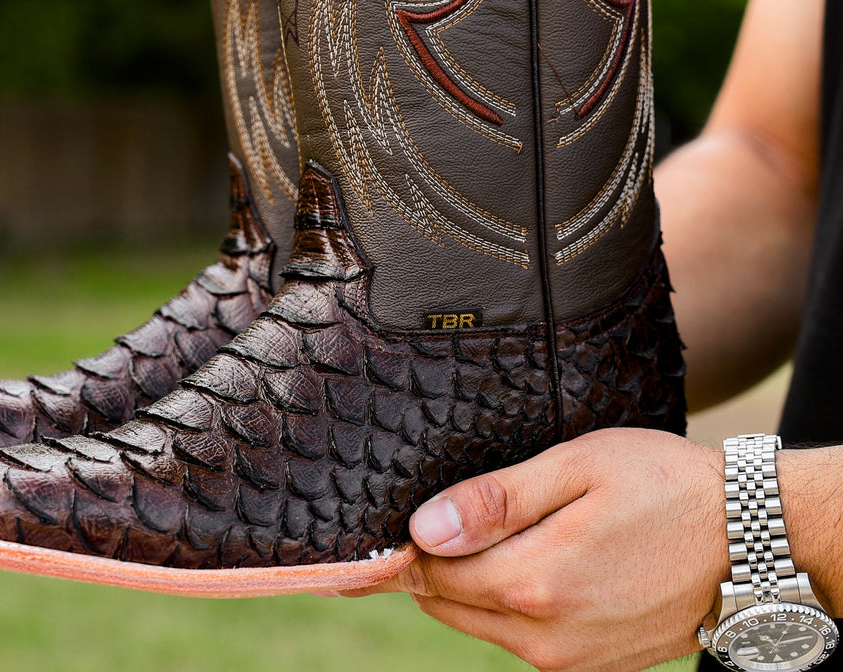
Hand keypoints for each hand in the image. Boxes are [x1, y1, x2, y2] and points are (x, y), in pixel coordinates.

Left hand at [344, 429, 726, 671]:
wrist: (749, 541)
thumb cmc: (662, 486)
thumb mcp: (574, 469)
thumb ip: (495, 502)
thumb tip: (421, 530)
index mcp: (535, 584)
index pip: (428, 574)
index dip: (396, 548)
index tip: (371, 524)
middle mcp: (545, 637)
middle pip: (445, 604)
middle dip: (423, 565)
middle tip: (420, 516)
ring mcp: (569, 659)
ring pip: (477, 623)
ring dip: (461, 583)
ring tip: (468, 529)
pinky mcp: (590, 664)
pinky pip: (517, 636)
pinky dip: (499, 601)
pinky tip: (514, 557)